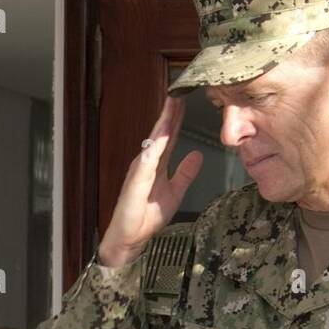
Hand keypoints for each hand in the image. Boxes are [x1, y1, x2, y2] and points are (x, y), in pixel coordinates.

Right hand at [97, 95, 202, 269]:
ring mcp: (139, 171)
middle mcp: (146, 162)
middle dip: (169, 112)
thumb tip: (198, 155)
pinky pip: (145, 164)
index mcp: (156, 163)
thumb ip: (185, 174)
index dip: (177, 118)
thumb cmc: (147, 216)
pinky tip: (160, 139)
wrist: (130, 238)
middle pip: (161, 133)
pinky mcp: (135, 183)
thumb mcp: (175, 193)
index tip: (184, 98)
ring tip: (171, 105)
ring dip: (162, 124)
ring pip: (153, 143)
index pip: (169, 136)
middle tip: (179, 90)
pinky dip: (153, 150)